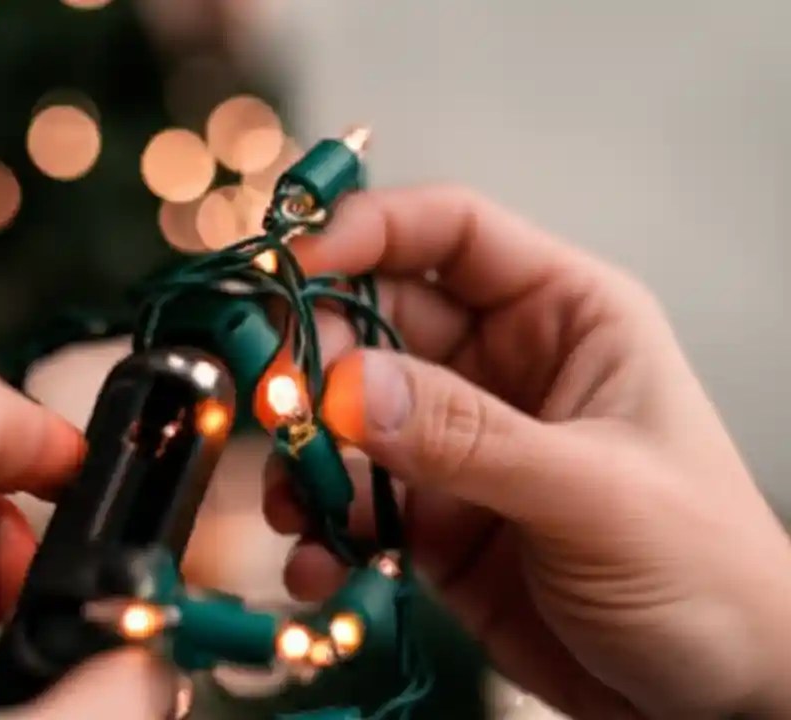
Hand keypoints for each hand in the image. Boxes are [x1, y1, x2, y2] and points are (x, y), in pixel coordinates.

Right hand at [265, 186, 790, 718]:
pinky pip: (350, 505)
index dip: (367, 230)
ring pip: (346, 415)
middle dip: (316, 359)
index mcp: (563, 317)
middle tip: (281, 407)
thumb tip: (347, 386)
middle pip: (374, 320)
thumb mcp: (593, 491)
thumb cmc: (706, 574)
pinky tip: (316, 567)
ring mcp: (458, 445)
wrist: (716, 702)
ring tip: (293, 504)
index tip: (292, 264)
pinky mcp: (429, 520)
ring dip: (305, 453)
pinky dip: (318, 531)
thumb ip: (467, 437)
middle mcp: (501, 367)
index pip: (451, 233)